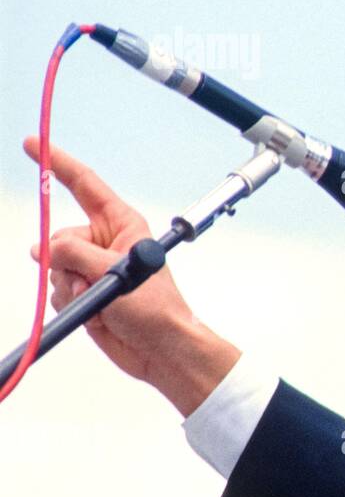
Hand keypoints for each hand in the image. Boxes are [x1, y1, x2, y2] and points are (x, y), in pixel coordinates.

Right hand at [23, 136, 237, 411]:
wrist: (160, 350)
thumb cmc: (156, 310)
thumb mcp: (116, 274)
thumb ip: (74, 255)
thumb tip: (43, 248)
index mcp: (123, 225)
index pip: (85, 186)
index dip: (58, 164)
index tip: (33, 145)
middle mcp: (106, 242)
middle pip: (59, 236)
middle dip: (64, 260)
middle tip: (90, 280)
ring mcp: (93, 267)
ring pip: (53, 266)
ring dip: (68, 286)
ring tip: (99, 301)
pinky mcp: (84, 291)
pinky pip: (55, 288)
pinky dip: (67, 301)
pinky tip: (93, 313)